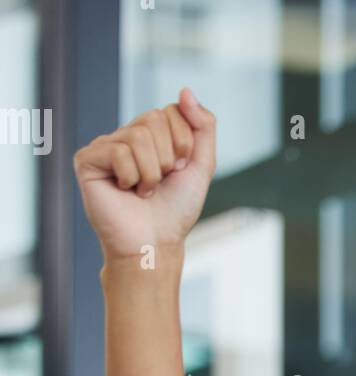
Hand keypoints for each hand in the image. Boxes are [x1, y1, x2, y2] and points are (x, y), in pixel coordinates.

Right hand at [73, 87, 215, 262]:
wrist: (156, 242)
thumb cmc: (176, 210)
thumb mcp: (201, 166)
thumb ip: (203, 127)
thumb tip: (185, 90)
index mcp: (152, 134)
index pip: (172, 111)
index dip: (184, 145)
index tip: (179, 171)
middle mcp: (127, 135)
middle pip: (154, 119)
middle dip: (168, 158)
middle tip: (160, 183)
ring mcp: (105, 146)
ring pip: (138, 137)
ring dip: (151, 173)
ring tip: (144, 191)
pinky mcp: (87, 159)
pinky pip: (118, 152)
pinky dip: (131, 177)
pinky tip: (125, 192)